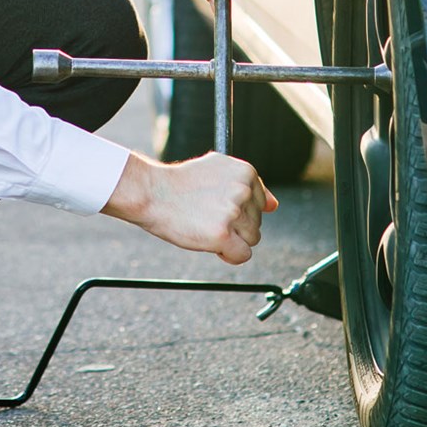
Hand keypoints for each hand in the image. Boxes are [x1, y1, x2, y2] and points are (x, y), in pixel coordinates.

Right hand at [102, 152, 278, 263]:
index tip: (218, 207)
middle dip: (236, 227)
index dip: (239, 211)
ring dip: (231, 240)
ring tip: (206, 226)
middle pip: (257, 223)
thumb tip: (273, 204)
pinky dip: (228, 254)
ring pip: (251, 240)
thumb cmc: (181, 184)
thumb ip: (249, 186)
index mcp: (246, 172)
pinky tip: (210, 241)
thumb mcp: (217, 170)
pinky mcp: (223, 234)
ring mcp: (234, 212)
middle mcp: (243, 190)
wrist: (152, 193)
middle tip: (207, 217)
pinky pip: (242, 255)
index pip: (260, 203)